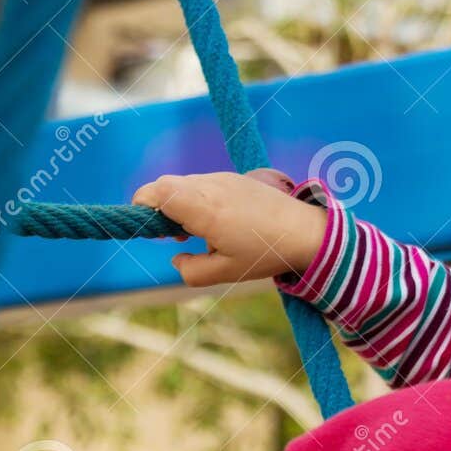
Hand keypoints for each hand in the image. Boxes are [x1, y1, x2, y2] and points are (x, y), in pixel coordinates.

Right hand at [130, 168, 327, 286]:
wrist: (307, 232)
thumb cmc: (266, 253)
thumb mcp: (225, 272)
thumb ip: (191, 270)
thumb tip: (176, 258)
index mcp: (203, 208)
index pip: (154, 192)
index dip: (142, 207)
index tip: (155, 230)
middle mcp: (210, 186)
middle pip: (166, 186)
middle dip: (161, 209)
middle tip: (183, 234)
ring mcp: (224, 178)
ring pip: (185, 184)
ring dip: (183, 204)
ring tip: (204, 230)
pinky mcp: (236, 178)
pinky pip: (204, 183)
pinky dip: (200, 199)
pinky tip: (222, 221)